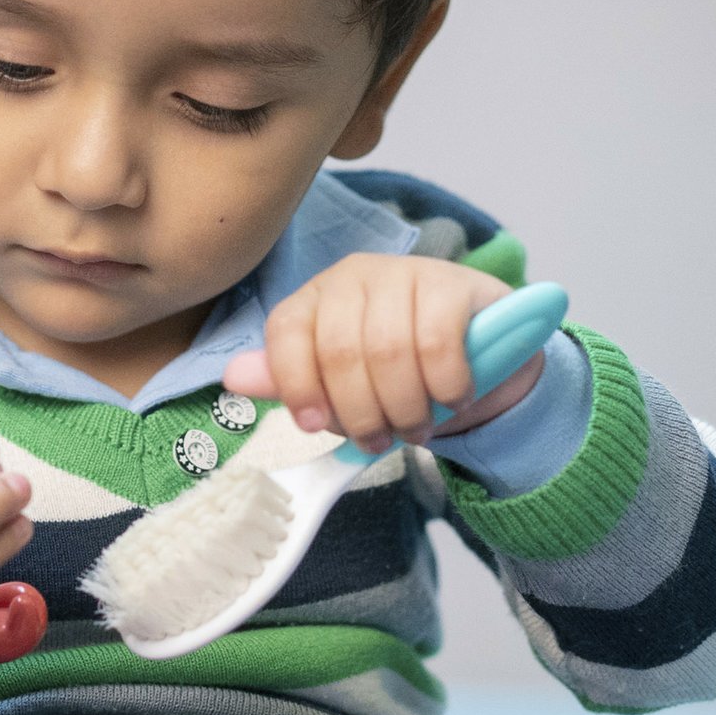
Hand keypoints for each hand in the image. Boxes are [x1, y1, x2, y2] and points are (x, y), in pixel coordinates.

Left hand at [224, 254, 543, 454]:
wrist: (481, 348)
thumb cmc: (399, 368)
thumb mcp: (341, 384)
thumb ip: (293, 382)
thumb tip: (234, 378)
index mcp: (316, 298)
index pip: (286, 331)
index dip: (296, 384)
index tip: (314, 426)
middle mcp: (353, 276)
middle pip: (339, 351)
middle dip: (361, 412)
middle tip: (381, 441)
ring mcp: (404, 273)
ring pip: (388, 351)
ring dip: (405, 406)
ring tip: (417, 429)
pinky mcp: (451, 284)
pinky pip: (438, 342)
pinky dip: (444, 385)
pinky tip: (453, 399)